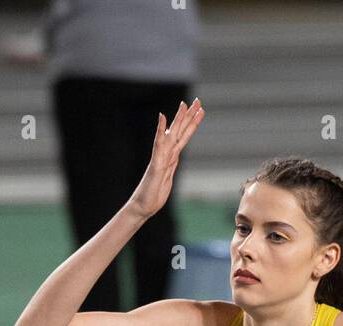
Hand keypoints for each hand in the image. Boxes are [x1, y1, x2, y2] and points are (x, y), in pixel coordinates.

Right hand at [127, 98, 205, 218]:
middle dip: (189, 116)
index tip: (200, 110)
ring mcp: (160, 157)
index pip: (184, 136)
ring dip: (178, 119)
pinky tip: (162, 117)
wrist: (142, 207)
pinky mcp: (156, 164)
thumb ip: (171, 164)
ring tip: (184, 104)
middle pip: (180, 131)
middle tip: (198, 101)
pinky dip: (160, 130)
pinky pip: (159, 145)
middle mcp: (166, 154)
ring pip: (171, 135)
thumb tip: (175, 155)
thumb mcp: (168, 177)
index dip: (192, 123)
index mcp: (171, 157)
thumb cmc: (154, 194)